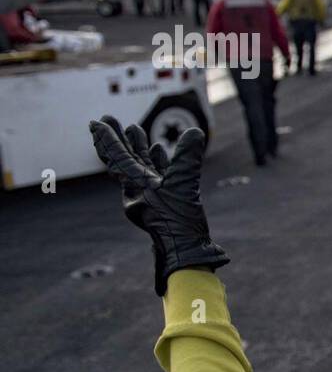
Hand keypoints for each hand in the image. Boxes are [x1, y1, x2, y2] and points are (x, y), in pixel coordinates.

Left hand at [88, 116, 228, 295]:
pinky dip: (156, 162)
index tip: (97, 122)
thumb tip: (195, 132)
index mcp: (135, 186)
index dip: (107, 139)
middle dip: (119, 139)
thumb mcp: (184, 186)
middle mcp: (137, 190)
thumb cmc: (179, 223)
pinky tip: (160, 152)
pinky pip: (155, 176)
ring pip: (140, 167)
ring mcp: (149, 196)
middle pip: (124, 159)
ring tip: (136, 130)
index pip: (117, 157)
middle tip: (110, 119)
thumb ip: (188, 158)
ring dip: (138, 148)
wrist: (185, 251)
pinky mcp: (163, 202)